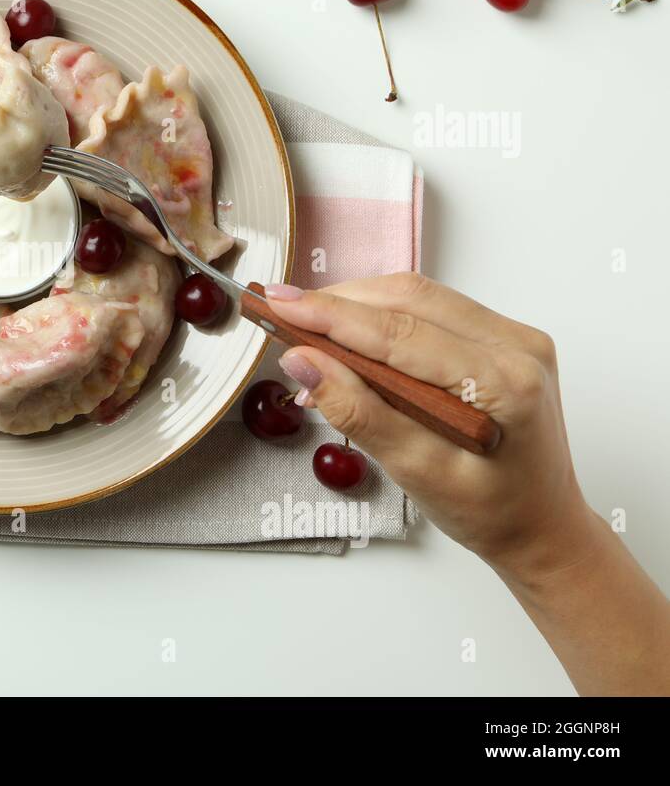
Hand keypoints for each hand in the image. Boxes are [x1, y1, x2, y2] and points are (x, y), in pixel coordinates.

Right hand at [264, 272, 592, 577]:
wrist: (542, 525)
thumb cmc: (490, 512)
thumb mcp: (417, 473)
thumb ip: (358, 413)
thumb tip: (302, 363)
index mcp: (504, 383)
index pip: (400, 331)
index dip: (332, 314)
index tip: (279, 304)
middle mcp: (517, 346)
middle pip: (409, 298)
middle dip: (339, 302)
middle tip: (281, 312)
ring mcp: (515, 337)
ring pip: (418, 295)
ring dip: (358, 306)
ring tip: (307, 328)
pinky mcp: (503, 337)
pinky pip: (433, 308)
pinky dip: (383, 316)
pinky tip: (350, 338)